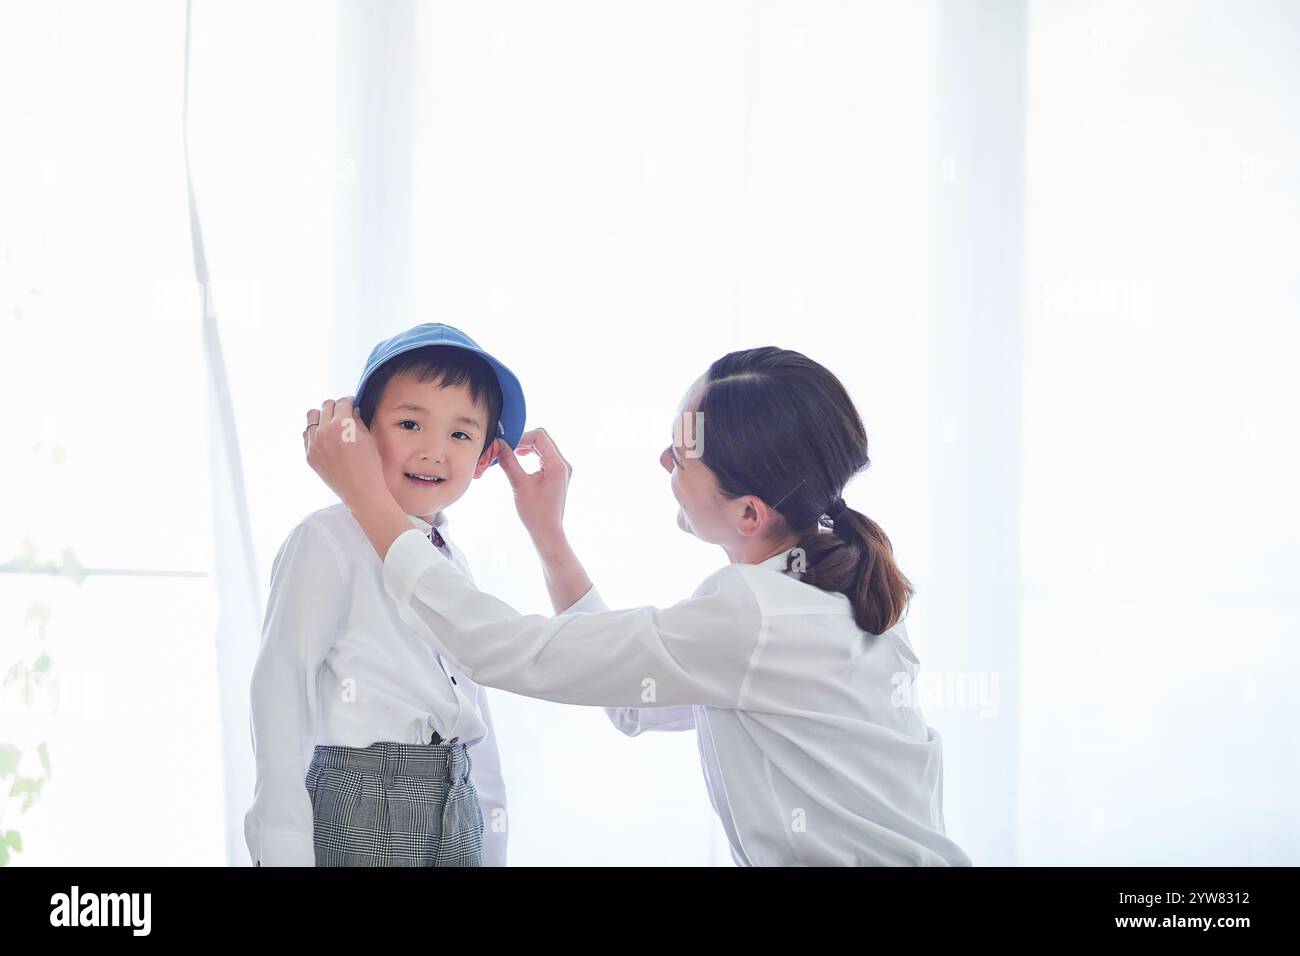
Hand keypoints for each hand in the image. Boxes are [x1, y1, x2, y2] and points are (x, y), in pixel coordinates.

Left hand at [303, 397, 388, 508]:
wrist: (361, 491)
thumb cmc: (369, 466)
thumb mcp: (368, 439)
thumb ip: (358, 421)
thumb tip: (352, 411)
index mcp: (341, 425)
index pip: (342, 402)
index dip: (349, 401)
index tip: (352, 404)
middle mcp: (324, 432)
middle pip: (325, 406)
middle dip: (336, 407)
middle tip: (342, 413)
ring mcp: (314, 444)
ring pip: (311, 418)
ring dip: (322, 417)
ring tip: (331, 425)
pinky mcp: (309, 456)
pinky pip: (307, 436)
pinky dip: (315, 432)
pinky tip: (326, 438)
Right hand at [493, 428, 572, 544]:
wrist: (547, 532)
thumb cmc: (535, 513)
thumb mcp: (519, 484)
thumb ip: (509, 462)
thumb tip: (499, 445)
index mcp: (558, 465)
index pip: (540, 436)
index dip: (521, 437)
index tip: (507, 446)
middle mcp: (563, 464)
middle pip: (543, 440)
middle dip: (523, 441)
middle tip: (507, 449)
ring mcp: (562, 470)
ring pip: (544, 447)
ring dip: (527, 448)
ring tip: (513, 455)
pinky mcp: (557, 476)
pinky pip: (545, 457)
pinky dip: (532, 455)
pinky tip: (520, 461)